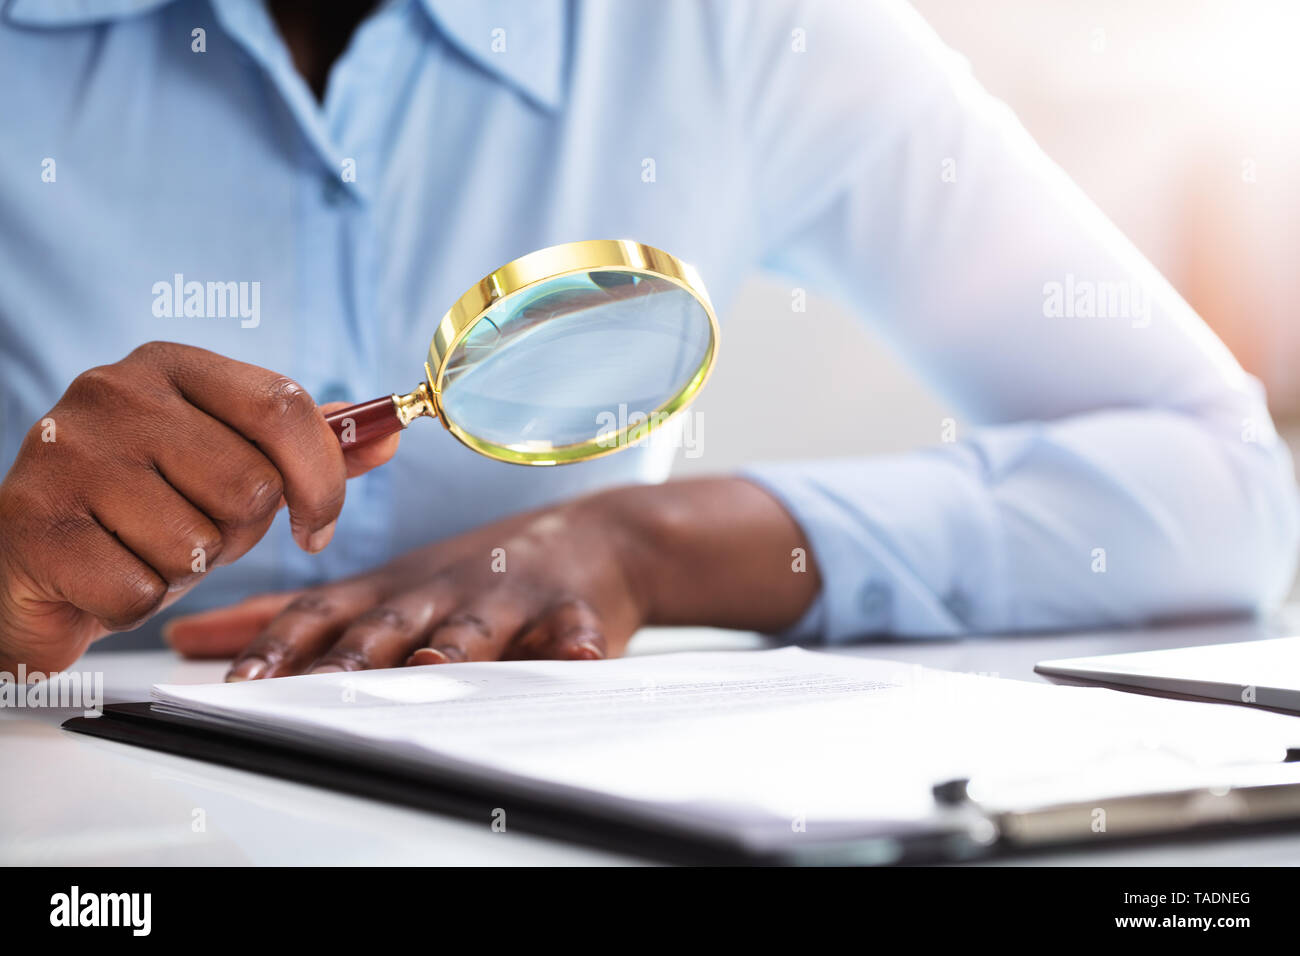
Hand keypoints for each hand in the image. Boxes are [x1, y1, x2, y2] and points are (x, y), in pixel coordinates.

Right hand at [0, 342, 398, 671]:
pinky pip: (141, 591)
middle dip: (239, 533)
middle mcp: (114, 391)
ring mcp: (67, 452)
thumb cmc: (144, 509)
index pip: (285, 407)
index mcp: (172, 365)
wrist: (33, 560)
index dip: (320, 479)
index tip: (315, 525)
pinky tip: (105, 576)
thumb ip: (307, 451)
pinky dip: (135, 603)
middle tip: (195, 531)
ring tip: (144, 549)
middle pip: (250, 485)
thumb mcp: (231, 467)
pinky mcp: (34, 522)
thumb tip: (386, 435)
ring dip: (185, 571)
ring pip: (198, 543)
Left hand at [165, 479, 823, 677]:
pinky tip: (578, 655)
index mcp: (390, 593)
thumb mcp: (380, 587)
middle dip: (349, 656)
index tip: (239, 683)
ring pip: (473, 627)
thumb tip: (191, 637)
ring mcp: (503, 599)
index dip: (280, 646)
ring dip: (453, 646)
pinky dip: (575, 641)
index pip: (324, 615)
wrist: (590, 536)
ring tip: (435, 665)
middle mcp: (438, 593)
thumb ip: (289, 616)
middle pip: (388, 627)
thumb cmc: (470, 573)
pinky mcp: (568, 610)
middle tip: (312, 685)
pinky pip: (573, 627)